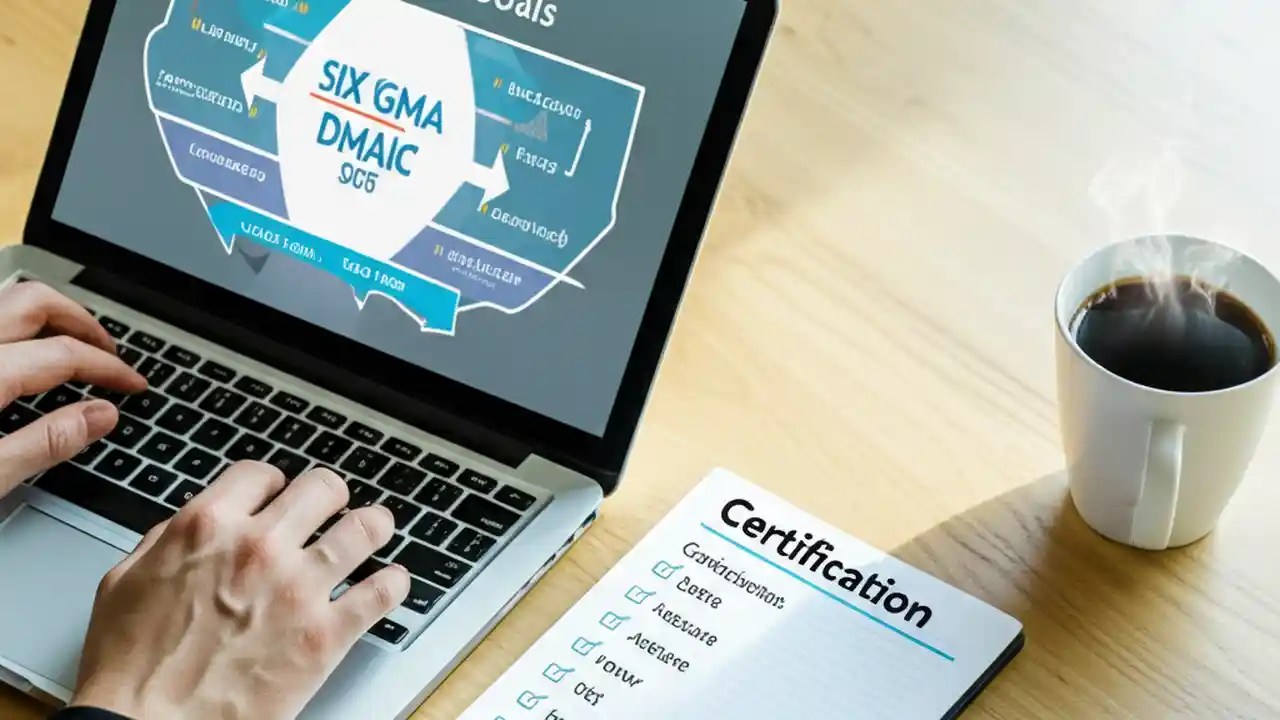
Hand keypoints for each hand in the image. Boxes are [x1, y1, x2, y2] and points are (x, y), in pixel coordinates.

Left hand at [0, 282, 146, 496]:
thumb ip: (43, 444)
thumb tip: (103, 415)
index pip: (62, 353)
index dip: (108, 368)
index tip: (134, 385)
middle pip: (35, 303)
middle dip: (82, 322)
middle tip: (109, 354)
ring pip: (7, 302)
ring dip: (48, 317)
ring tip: (73, 344)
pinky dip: (17, 329)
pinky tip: (24, 356)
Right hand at [71, 462, 410, 719]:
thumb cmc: (130, 667)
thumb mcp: (125, 581)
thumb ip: (167, 541)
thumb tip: (194, 526)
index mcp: (207, 527)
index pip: (261, 474)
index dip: (272, 483)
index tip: (278, 494)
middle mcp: (259, 547)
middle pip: (322, 488)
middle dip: (328, 496)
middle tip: (331, 507)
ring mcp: (299, 588)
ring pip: (364, 528)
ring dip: (372, 525)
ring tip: (374, 528)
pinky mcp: (326, 635)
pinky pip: (382, 593)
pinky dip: (393, 584)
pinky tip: (392, 581)